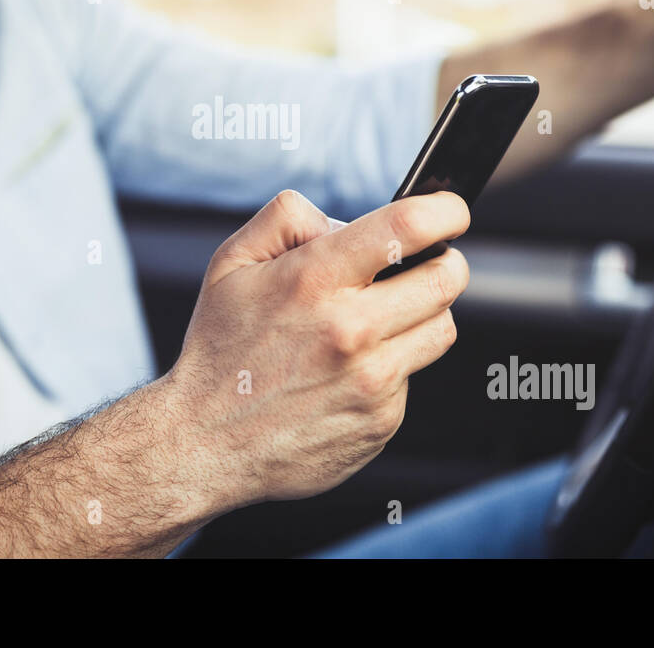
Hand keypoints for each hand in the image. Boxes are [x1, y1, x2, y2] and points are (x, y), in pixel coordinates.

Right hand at [165, 189, 469, 510]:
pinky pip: (412, 377)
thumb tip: (338, 219)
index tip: (450, 211)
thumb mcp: (231, 263)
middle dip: (445, 261)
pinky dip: (392, 367)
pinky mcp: (381, 421)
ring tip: (379, 320)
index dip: (445, 210)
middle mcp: (350, 330)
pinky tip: (349, 372)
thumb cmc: (219, 350)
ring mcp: (371, 381)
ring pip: (441, 328)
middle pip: (446, 279)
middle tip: (427, 263)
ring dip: (423, 315)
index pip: (408, 228)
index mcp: (313, 280)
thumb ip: (286, 219)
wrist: (203, 443)